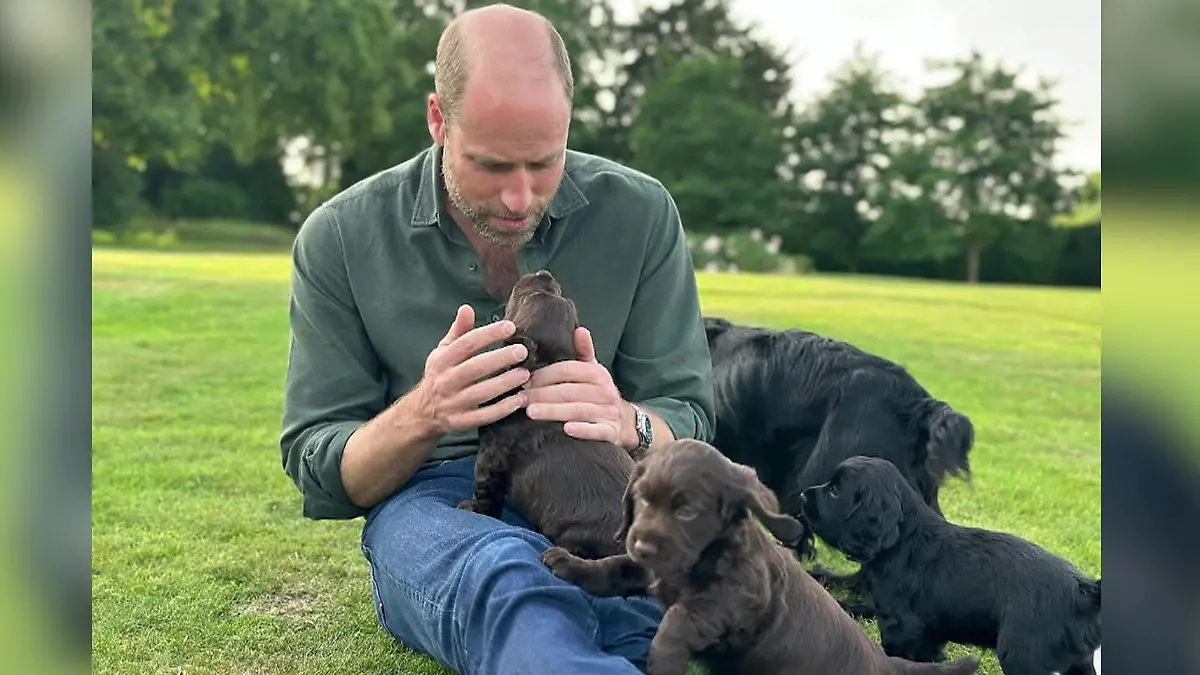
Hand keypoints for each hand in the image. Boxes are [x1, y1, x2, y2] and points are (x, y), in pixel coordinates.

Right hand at [414, 305, 531, 435]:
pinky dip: (503, 409)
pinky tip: (520, 400)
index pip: (466, 344)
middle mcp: (445, 381)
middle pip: (474, 368)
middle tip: (523, 351)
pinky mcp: (461, 422)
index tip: (510, 327)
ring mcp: (453, 404)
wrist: (422, 413)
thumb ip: (458, 332)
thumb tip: (467, 308)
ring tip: (525, 374)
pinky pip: (484, 416)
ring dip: (504, 383)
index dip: (488, 334)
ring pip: (481, 393)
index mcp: (442, 360)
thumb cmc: (440, 375)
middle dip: (500, 358)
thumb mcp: (443, 352)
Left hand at [522, 326, 636, 448]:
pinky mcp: (611, 432)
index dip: (545, 375)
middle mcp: (605, 391)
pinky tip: (566, 430)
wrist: (625, 423)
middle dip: (542, 394)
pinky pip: (596, 431)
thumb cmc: (599, 394)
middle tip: (520, 398)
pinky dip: (582, 430)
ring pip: (579, 410)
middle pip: (569, 391)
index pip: (567, 370)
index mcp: (597, 373)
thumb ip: (584, 352)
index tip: (524, 380)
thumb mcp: (594, 371)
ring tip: (531, 412)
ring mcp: (609, 412)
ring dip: (554, 411)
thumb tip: (580, 329)